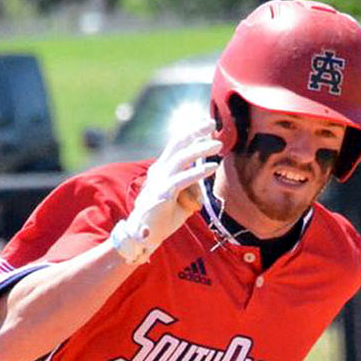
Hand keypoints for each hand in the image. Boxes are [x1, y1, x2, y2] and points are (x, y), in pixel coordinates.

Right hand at [110, 114, 221, 264]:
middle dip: (195, 132)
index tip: (208, 126)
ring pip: (181, 158)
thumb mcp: (181, 199)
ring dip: (200, 150)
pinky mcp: (162, 194)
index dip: (191, 134)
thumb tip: (203, 177)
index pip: (177, 146)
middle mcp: (159, 171)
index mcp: (161, 170)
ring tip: (217, 145)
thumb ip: (191, 186)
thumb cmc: (161, 219)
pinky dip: (198, 172)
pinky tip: (212, 167)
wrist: (143, 237)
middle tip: (212, 123)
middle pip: (177, 144)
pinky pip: (182, 179)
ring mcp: (159, 181)